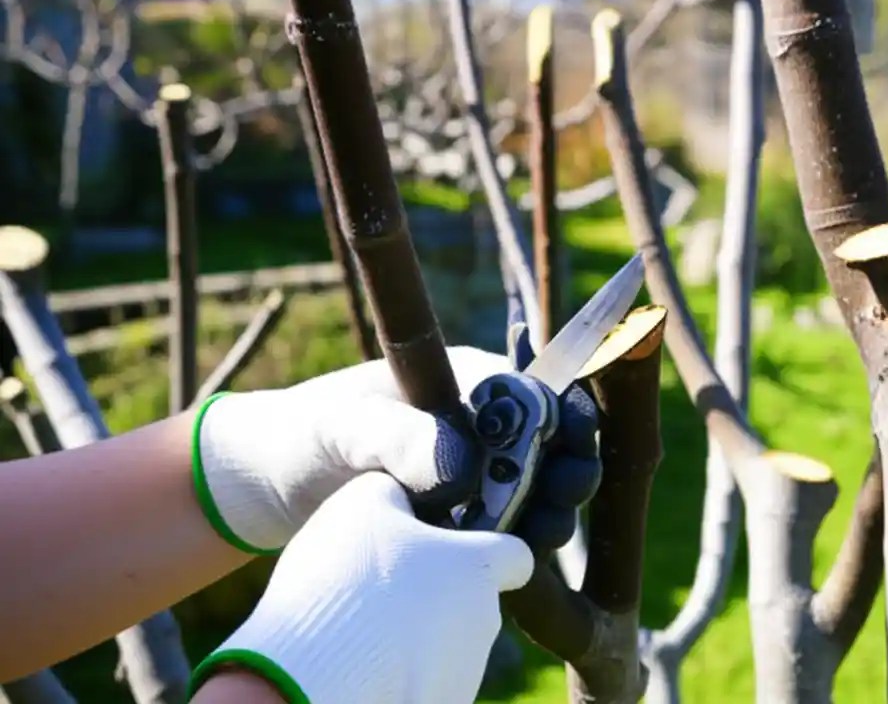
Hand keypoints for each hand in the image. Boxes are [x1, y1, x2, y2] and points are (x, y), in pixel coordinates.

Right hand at [189, 472, 531, 703]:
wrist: (314, 675)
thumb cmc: (346, 579)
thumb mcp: (364, 502)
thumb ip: (399, 491)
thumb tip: (404, 496)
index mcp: (480, 568)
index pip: (515, 554)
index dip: (484, 547)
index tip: (449, 548)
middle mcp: (486, 620)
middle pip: (472, 599)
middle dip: (437, 593)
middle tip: (383, 587)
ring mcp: (466, 669)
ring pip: (449, 641)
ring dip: (417, 633)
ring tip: (362, 627)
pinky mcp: (442, 701)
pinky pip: (425, 677)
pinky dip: (400, 670)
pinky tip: (360, 662)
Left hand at [193, 346, 600, 552]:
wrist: (264, 484)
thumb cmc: (301, 434)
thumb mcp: (343, 428)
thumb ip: (397, 435)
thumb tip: (461, 465)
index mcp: (462, 381)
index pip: (538, 391)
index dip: (567, 421)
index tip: (571, 457)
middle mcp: (477, 423)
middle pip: (552, 444)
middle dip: (567, 475)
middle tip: (556, 508)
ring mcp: (470, 471)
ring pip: (537, 491)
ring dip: (547, 514)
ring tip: (536, 537)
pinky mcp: (459, 515)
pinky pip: (505, 527)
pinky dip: (515, 543)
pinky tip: (505, 558)